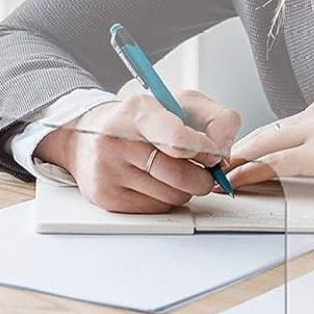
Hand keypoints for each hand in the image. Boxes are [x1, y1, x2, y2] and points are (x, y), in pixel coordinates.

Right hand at [36, 83, 241, 213]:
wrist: (88, 135)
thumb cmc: (144, 122)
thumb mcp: (182, 104)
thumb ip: (217, 120)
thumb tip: (225, 153)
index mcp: (138, 109)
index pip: (178, 139)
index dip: (205, 151)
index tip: (213, 154)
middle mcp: (117, 139)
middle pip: (182, 176)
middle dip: (202, 176)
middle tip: (201, 167)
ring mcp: (108, 170)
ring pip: (174, 196)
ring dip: (184, 188)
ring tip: (169, 170)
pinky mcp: (107, 197)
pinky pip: (158, 209)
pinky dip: (164, 198)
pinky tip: (152, 181)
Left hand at [225, 100, 313, 201]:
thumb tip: (296, 165)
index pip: (275, 128)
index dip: (250, 146)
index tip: (231, 161)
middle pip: (264, 133)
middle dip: (236, 153)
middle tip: (212, 169)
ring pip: (266, 145)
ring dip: (239, 163)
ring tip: (219, 179)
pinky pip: (279, 162)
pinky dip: (254, 172)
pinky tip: (239, 181)